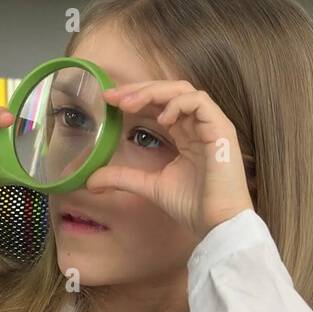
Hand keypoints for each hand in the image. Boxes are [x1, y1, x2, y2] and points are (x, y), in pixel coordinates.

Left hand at [86, 80, 254, 242]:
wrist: (216, 223)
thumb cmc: (191, 205)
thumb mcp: (148, 185)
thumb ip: (123, 177)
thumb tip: (90, 181)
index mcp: (184, 133)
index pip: (158, 104)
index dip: (134, 97)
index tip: (109, 101)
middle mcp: (197, 124)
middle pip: (169, 90)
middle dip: (139, 89)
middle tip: (113, 96)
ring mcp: (211, 125)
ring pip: (183, 90)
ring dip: (154, 92)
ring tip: (129, 104)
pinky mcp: (222, 129)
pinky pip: (200, 102)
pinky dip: (178, 104)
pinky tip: (162, 119)